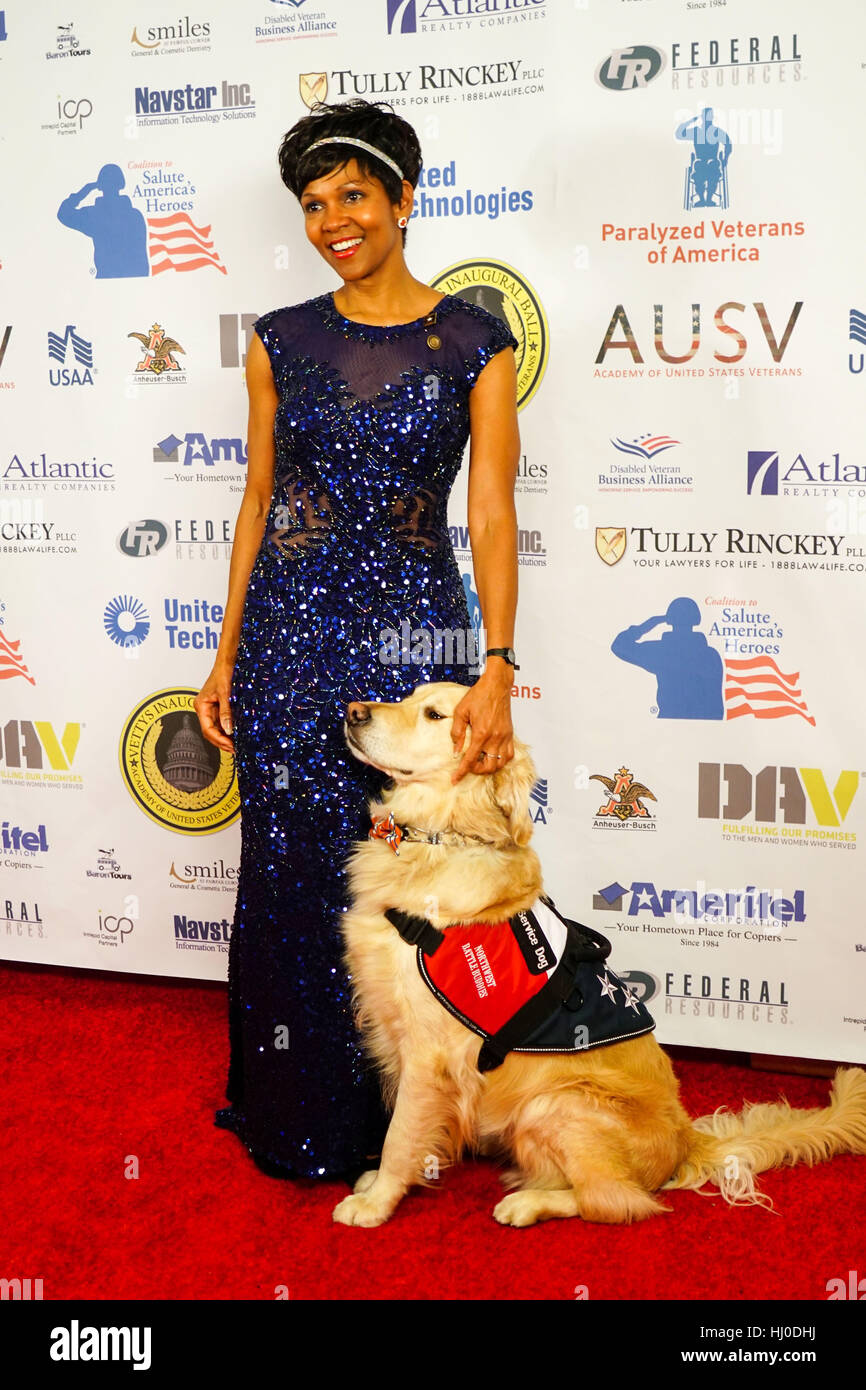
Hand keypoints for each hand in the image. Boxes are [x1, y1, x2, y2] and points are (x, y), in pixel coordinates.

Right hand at [194, 660, 234, 753]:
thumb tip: (228, 730)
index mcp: (201, 706)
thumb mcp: (225, 693)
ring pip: (217, 728)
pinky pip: (222, 722)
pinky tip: (237, 735)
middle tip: (235, 750)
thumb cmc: (224, 672)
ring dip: (225, 737)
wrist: (228, 660)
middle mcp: (204, 709)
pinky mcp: (219, 706)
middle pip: (211, 731)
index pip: (207, 729)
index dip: (218, 740)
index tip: (230, 746)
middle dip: (222, 742)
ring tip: (237, 746)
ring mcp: (211, 708)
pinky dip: (229, 729)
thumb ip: (226, 712)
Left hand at [450, 666, 513, 782]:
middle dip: (477, 770)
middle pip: (488, 766)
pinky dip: (501, 760)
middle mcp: (495, 738)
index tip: (455, 779)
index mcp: (481, 733)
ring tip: (480, 762)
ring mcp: (505, 737)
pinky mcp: (510, 734)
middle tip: (468, 765)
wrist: (497, 686)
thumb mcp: (461, 711)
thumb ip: (457, 732)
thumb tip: (456, 750)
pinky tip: (493, 756)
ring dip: (489, 767)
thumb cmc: (478, 696)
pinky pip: (509, 755)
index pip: (470, 759)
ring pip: (500, 763)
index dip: (462, 772)